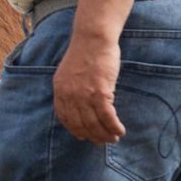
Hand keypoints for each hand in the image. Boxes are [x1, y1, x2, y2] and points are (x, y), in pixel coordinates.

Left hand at [53, 30, 125, 144]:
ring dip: (105, 134)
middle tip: (103, 141)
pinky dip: (114, 126)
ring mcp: (84, 95)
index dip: (76, 130)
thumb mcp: (68, 73)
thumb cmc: (85, 53)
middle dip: (93, 136)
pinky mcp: (100, 92)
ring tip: (113, 139)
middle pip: (81, 124)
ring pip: (95, 123)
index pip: (66, 118)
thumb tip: (78, 105)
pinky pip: (107, 116)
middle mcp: (69, 96)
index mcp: (60, 91)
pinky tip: (120, 130)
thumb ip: (70, 89)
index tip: (84, 136)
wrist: (93, 38)